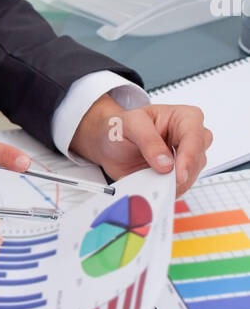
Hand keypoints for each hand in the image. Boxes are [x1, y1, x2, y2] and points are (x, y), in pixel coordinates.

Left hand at [70, 97, 211, 196]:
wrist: (110, 144)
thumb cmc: (122, 127)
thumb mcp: (130, 124)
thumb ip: (148, 140)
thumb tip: (166, 163)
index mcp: (185, 118)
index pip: (195, 137)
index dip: (189, 157)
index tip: (179, 175)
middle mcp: (190, 137)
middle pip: (198, 158)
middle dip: (183, 174)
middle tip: (164, 185)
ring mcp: (186, 158)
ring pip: (191, 176)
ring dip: (174, 184)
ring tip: (152, 184)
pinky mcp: (178, 175)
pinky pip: (180, 187)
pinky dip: (167, 190)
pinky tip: (154, 188)